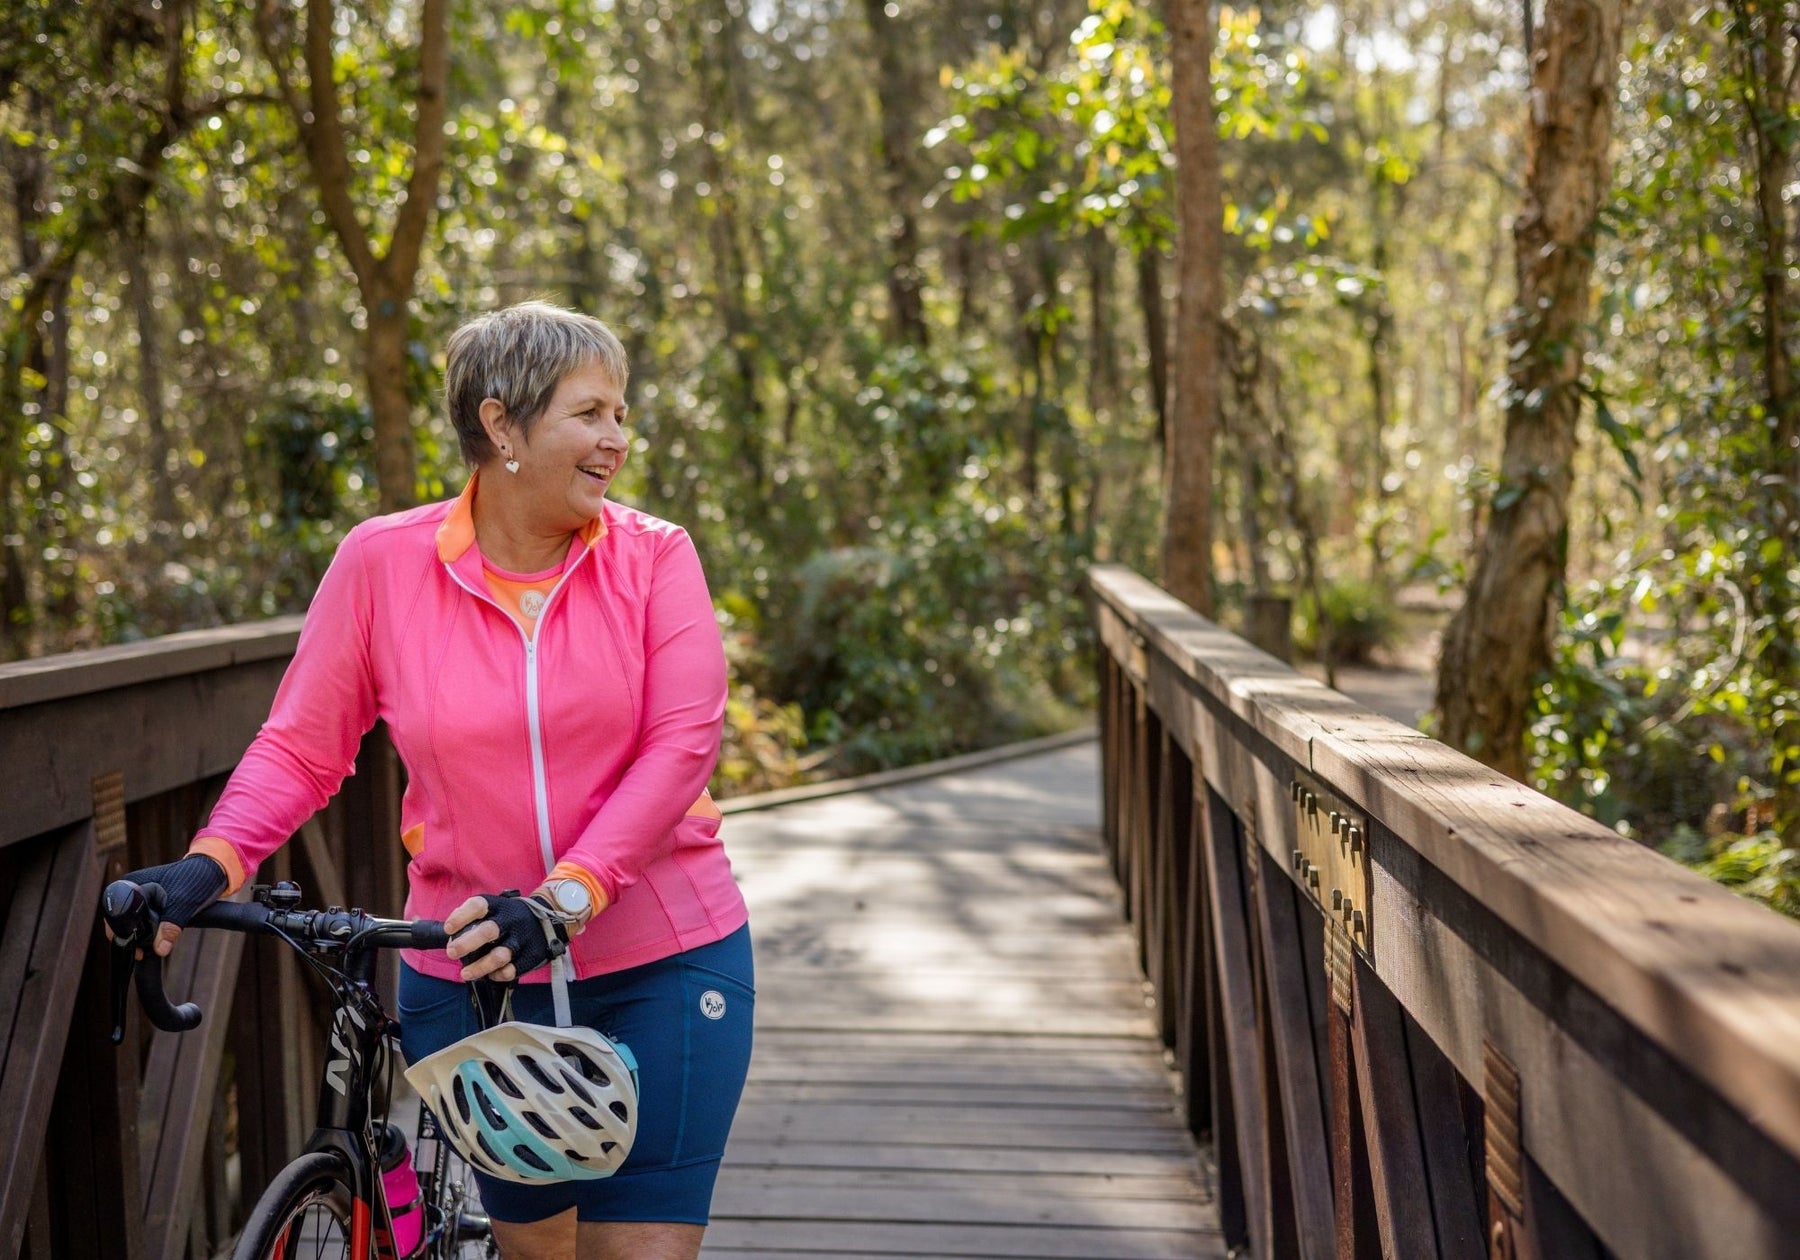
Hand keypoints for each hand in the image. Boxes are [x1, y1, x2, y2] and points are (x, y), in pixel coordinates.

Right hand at [109, 854, 227, 957]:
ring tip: (148, 951)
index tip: (130, 947)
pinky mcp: (156, 903)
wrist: (216, 870)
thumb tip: (160, 950)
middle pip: (124, 920)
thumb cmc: (198, 879)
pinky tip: (158, 942)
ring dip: (142, 937)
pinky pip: (146, 921)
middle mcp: (135, 889)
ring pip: (135, 923)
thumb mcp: (184, 904)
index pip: (115, 912)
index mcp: (133, 883)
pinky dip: (151, 932)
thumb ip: (171, 926)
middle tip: (142, 952)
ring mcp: (144, 896)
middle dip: (132, 937)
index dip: (119, 931)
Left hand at [443, 891, 567, 982]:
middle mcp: (511, 920)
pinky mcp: (531, 955)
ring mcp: (522, 938)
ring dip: (480, 966)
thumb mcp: (496, 908)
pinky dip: (499, 975)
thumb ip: (474, 916)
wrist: (550, 918)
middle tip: (452, 952)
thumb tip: (450, 931)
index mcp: (499, 906)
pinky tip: (490, 975)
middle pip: (488, 931)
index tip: (448, 929)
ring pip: (500, 955)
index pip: (478, 905)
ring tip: (465, 974)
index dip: (461, 917)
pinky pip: (513, 969)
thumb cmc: (510, 917)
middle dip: (467, 943)